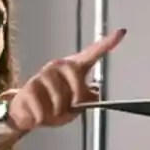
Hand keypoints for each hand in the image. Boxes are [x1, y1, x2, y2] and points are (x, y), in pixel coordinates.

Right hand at [7, 28, 125, 131]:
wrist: (27, 113)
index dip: (108, 43)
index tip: (122, 33)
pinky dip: (44, 117)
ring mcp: (44, 75)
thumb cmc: (52, 107)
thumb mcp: (76, 106)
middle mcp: (59, 67)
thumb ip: (88, 98)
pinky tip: (40, 113)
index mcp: (74, 68)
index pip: (93, 53)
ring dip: (58, 112)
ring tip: (52, 110)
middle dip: (76, 100)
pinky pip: (44, 109)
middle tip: (69, 108)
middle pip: (78, 83)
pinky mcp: (30, 86)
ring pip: (60, 100)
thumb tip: (96, 94)